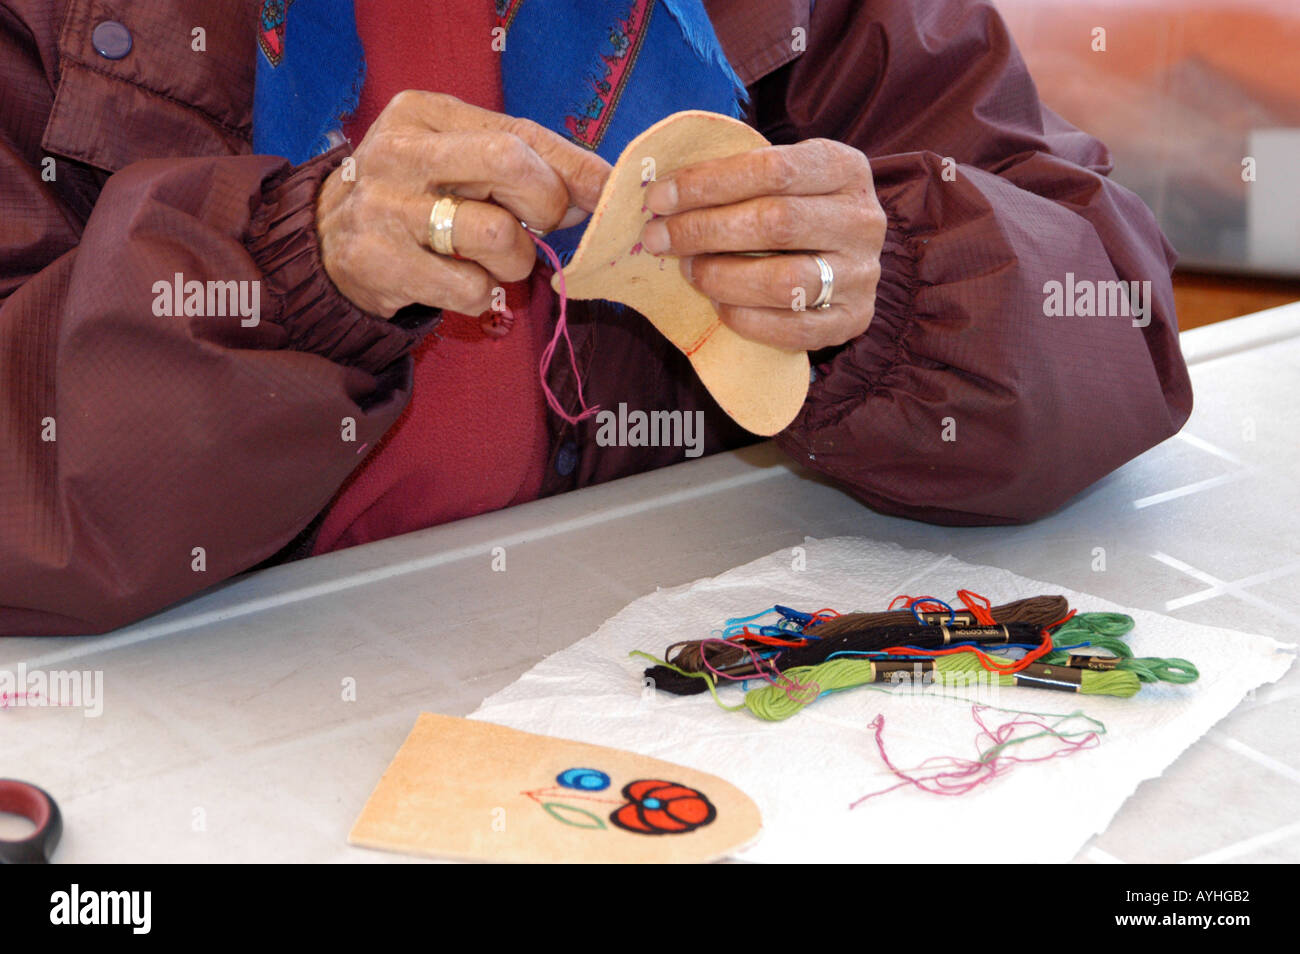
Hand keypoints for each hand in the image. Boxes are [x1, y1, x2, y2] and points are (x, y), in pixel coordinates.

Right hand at [316, 91, 610, 316]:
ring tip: (489, 260)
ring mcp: (387, 210)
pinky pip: (469, 289)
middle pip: (511, 167)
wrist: (325, 243)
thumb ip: (526, 162)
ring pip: (498, 236)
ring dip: (514, 262)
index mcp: (425, 115)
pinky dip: (479, 294)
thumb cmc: (413, 197)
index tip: (608, 192)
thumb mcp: (457, 159)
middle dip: (546, 206)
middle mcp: (401, 154)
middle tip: (535, 226)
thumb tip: (602, 187)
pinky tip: (457, 281)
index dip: (574, 167)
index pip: (520, 134)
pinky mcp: (381, 264)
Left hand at [640, 139, 885, 350]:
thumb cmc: (793, 207)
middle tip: (658, 238)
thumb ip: (733, 176)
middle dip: (704, 230)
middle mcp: (863, 220)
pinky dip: (745, 318)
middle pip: (776, 222)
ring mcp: (863, 274)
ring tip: (690, 270)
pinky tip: (718, 305)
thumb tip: (662, 194)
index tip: (659, 198)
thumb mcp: (778, 176)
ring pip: (784, 281)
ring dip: (722, 277)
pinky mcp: (854, 319)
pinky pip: (793, 329)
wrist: (843, 257)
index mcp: (845, 168)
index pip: (773, 169)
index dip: (707, 183)